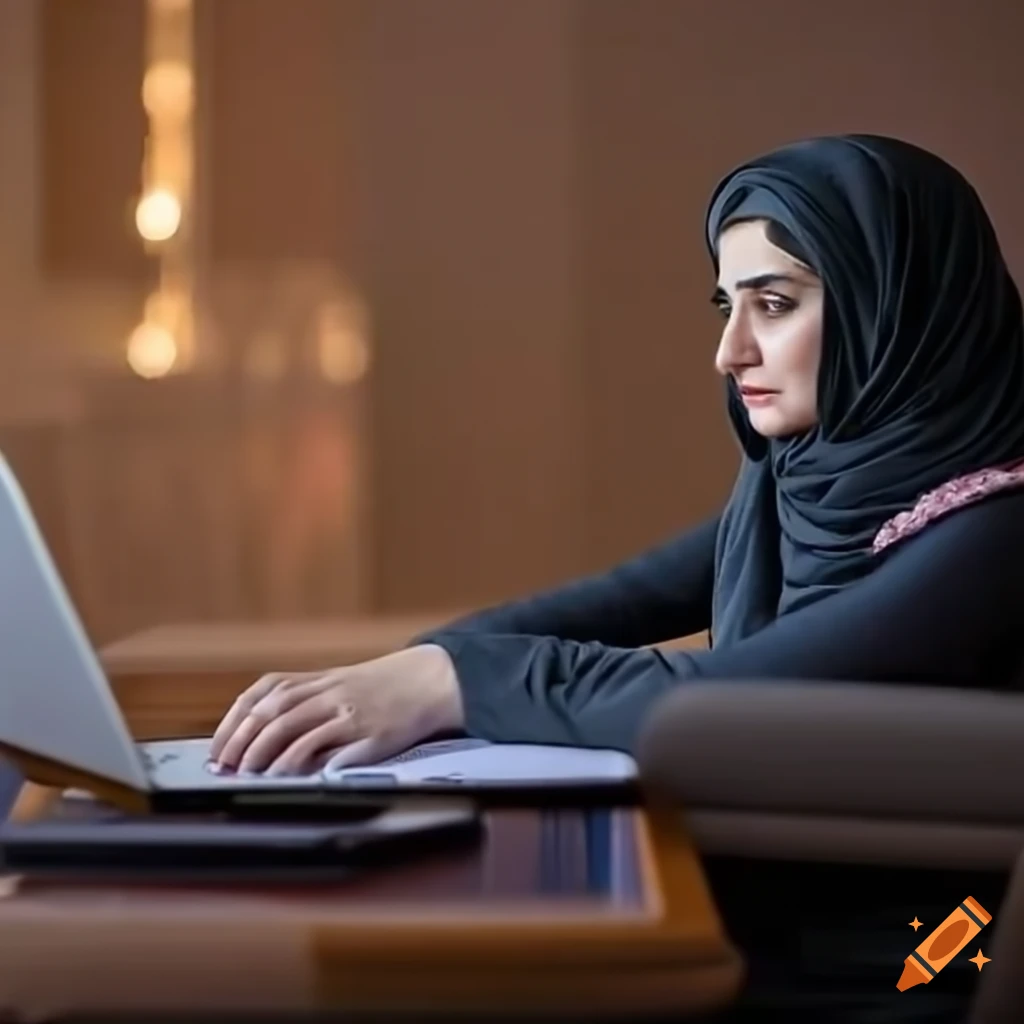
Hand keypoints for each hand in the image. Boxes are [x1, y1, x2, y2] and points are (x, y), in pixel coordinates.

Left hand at [207, 644, 463, 775]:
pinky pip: (333, 751)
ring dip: (268, 756)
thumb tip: (257, 735)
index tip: (218, 749)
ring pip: (297, 731)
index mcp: (317, 679)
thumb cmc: (380, 687)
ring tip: (252, 776)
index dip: (234, 722)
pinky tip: (293, 779)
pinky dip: (308, 764)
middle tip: (228, 768)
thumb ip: (302, 701)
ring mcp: (350, 713)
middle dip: (244, 742)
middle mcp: (329, 692)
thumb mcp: (338, 682)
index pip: (262, 694)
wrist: (429, 681)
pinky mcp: (371, 736)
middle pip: (274, 713)